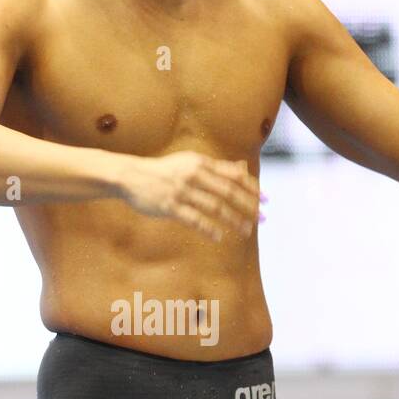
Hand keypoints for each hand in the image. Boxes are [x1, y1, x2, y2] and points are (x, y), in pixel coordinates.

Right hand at [120, 151, 263, 241]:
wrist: (132, 176)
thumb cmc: (164, 171)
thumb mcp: (190, 162)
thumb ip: (215, 167)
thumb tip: (242, 169)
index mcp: (201, 163)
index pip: (233, 175)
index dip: (252, 188)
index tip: (266, 200)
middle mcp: (194, 175)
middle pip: (229, 192)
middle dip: (249, 206)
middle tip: (262, 218)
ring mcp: (182, 191)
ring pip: (215, 207)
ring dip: (234, 220)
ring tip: (246, 231)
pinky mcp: (170, 206)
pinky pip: (195, 219)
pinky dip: (209, 228)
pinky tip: (220, 236)